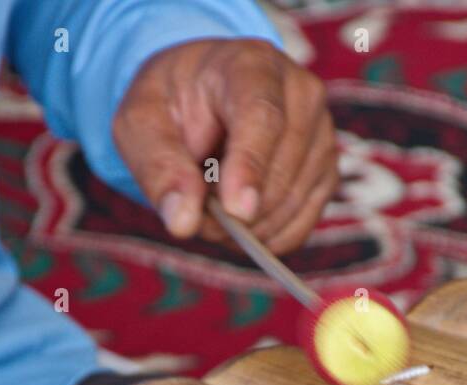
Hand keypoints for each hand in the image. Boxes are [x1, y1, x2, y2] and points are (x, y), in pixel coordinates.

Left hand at [113, 39, 337, 254]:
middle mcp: (300, 93)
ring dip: (246, 226)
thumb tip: (183, 221)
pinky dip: (266, 237)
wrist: (200, 96)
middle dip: (233, 210)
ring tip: (210, 206)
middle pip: (281, 170)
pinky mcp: (325, 170)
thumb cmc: (170, 104)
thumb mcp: (140, 124)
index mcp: (251, 65)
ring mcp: (321, 133)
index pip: (262, 117)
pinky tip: (238, 223)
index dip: (249, 167)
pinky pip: (302, 223)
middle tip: (193, 209)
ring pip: (293, 202)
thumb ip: (158, 168)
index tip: (234, 212)